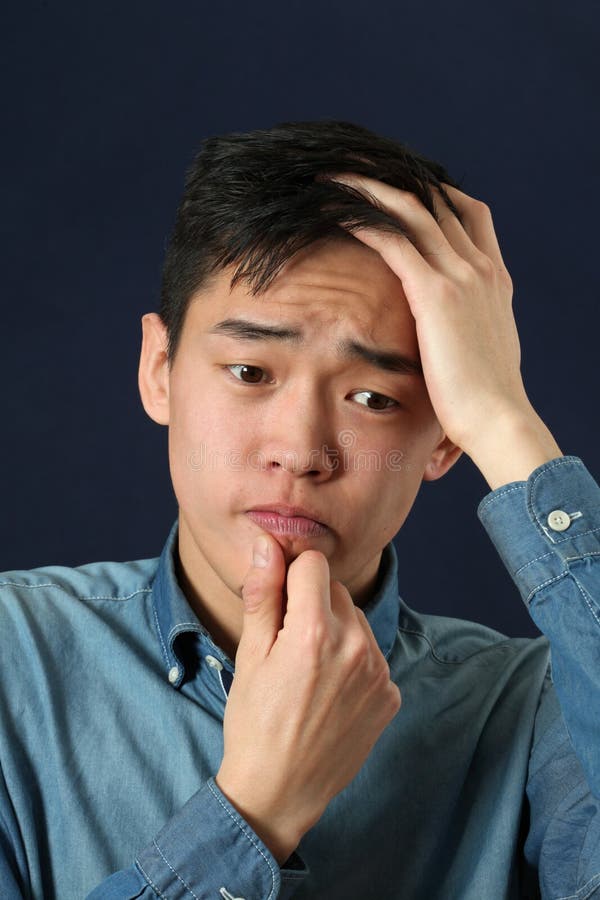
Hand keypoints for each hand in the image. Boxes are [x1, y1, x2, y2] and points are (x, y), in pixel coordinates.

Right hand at [215, 534, 400, 863]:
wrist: (280, 792)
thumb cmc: (254, 722)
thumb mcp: (249, 655)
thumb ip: (263, 594)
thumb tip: (267, 545)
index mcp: (314, 632)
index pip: (313, 564)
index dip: (290, 578)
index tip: (278, 604)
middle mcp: (355, 647)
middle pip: (336, 592)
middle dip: (312, 605)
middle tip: (288, 646)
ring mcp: (378, 673)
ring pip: (356, 622)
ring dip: (335, 632)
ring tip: (308, 673)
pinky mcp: (390, 695)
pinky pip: (371, 656)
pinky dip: (353, 663)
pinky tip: (330, 693)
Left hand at [330, 175, 561, 487]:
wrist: (498, 419)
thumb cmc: (485, 399)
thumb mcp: (483, 351)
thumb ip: (468, 329)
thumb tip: (449, 334)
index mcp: (494, 279)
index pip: (468, 213)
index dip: (435, 193)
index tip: (401, 188)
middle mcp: (480, 268)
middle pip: (438, 201)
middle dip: (396, 180)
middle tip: (357, 170)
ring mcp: (462, 277)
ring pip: (413, 211)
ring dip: (372, 189)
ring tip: (336, 177)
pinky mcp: (436, 294)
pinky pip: (394, 240)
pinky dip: (365, 219)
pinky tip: (338, 210)